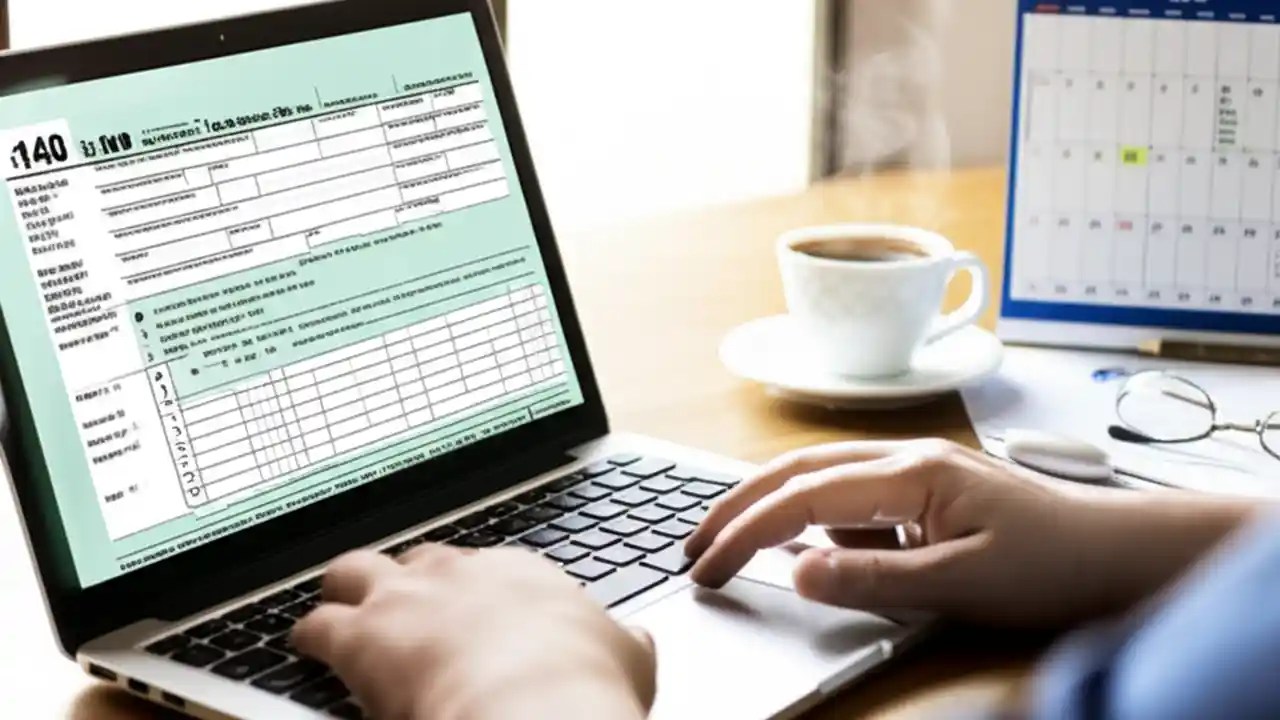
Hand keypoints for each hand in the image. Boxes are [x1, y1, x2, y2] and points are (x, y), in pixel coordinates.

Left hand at [293, 546, 654, 719]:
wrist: (536, 707)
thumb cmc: (583, 687)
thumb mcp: (627, 657)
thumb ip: (624, 642)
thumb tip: (636, 641)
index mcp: (521, 574)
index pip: (485, 568)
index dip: (470, 590)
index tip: (468, 608)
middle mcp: (460, 573)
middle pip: (418, 559)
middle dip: (405, 579)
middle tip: (399, 600)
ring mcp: (407, 599)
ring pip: (355, 571)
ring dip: (344, 589)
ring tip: (334, 606)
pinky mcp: (362, 637)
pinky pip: (316, 626)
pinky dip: (307, 636)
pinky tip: (304, 646)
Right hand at [686, 439, 1252, 626]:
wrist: (1116, 552)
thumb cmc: (1052, 563)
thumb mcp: (962, 584)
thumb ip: (875, 578)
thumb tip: (796, 571)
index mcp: (909, 473)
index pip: (802, 498)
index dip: (745, 532)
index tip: (707, 567)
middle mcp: (903, 458)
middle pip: (795, 470)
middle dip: (736, 506)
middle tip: (693, 545)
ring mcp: (913, 469)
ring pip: (815, 473)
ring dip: (765, 502)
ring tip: (724, 535)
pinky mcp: (922, 488)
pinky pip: (847, 493)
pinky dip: (806, 511)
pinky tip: (798, 539)